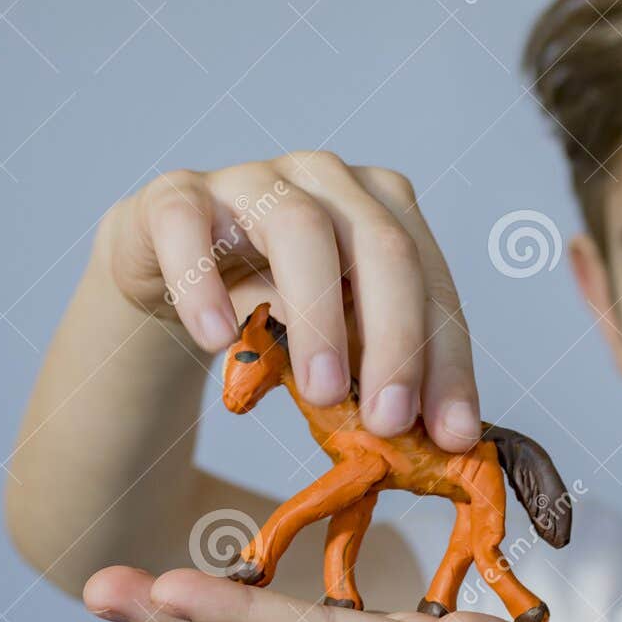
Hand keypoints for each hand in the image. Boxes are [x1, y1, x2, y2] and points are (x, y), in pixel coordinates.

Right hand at [97, 152, 482, 450]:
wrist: (169, 266)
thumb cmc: (268, 299)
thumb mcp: (332, 338)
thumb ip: (375, 374)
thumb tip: (435, 442)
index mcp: (383, 208)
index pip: (431, 284)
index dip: (447, 360)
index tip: (452, 434)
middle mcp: (327, 179)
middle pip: (381, 247)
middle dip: (396, 340)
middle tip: (389, 421)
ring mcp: (252, 180)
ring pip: (298, 228)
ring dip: (318, 317)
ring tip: (322, 394)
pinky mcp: (177, 196)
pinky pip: (190, 227)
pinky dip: (205, 284)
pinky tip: (216, 339)